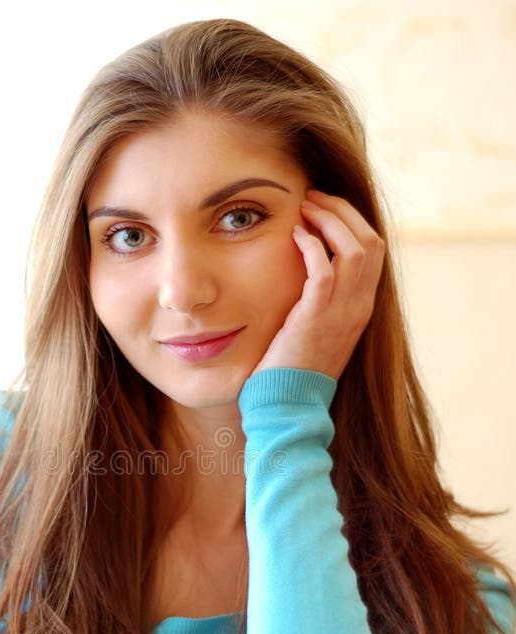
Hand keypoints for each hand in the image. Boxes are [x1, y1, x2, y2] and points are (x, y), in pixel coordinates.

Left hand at [254, 190, 384, 379]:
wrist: (287, 406)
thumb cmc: (292, 372)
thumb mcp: (316, 333)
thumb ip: (320, 306)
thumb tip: (306, 278)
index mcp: (361, 309)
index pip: (374, 252)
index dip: (352, 223)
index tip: (324, 209)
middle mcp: (358, 308)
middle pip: (371, 242)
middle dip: (344, 212)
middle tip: (314, 198)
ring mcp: (341, 313)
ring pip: (355, 249)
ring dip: (329, 220)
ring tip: (305, 207)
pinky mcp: (316, 317)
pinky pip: (325, 268)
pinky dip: (312, 244)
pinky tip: (295, 235)